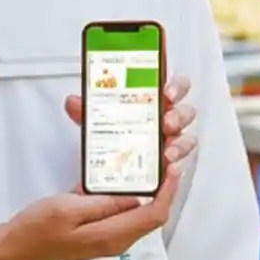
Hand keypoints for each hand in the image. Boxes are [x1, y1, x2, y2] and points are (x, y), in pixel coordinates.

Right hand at [0, 168, 180, 259]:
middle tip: (166, 159)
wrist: (13, 248)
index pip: (154, 213)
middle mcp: (114, 239)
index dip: (168, 189)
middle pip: (153, 212)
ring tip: (152, 162)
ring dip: (150, 188)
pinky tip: (125, 175)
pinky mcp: (99, 231)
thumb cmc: (35, 231)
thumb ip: (104, 204)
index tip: (172, 166)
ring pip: (140, 211)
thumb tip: (135, 196)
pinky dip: (131, 192)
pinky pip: (124, 211)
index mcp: (111, 237)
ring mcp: (108, 236)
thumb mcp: (68, 209)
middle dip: (164, 186)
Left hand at [64, 74, 198, 171]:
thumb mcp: (100, 122)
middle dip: (178, 117)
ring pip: (186, 141)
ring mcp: (171, 145)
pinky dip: (177, 168)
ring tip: (167, 152)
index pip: (175, 88)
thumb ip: (88, 111)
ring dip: (179, 145)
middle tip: (165, 122)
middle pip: (185, 113)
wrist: (108, 172)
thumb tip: (73, 101)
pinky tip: (170, 169)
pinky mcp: (169, 168)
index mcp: (156, 103)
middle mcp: (168, 122)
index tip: (168, 91)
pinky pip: (180, 167)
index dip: (177, 86)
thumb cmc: (116, 137)